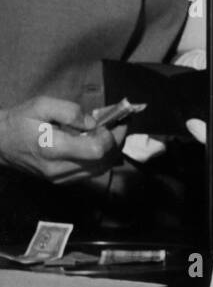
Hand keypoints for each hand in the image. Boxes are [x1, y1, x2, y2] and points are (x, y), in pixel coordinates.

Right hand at [0, 97, 126, 182]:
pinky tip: (97, 143)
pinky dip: (100, 159)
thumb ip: (70, 111)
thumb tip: (93, 123)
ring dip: (111, 151)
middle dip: (117, 142)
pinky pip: (90, 173)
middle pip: (104, 162)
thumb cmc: (20, 121)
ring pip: (100, 169)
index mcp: (54, 148)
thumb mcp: (41, 105)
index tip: (112, 121)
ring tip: (109, 132)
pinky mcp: (61, 181)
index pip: (97, 150)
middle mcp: (59, 169)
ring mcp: (60, 178)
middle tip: (118, 124)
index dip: (111, 136)